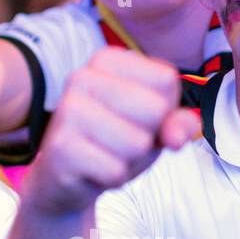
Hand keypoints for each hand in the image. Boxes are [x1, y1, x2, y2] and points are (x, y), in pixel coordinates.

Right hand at [22, 48, 198, 214]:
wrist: (62, 178)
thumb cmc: (111, 143)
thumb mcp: (152, 125)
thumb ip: (178, 122)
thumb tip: (178, 136)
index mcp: (106, 60)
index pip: (166, 80)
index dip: (164, 109)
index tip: (136, 117)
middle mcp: (83, 77)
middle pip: (155, 110)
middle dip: (147, 137)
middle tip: (119, 141)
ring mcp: (68, 110)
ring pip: (138, 143)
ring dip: (129, 160)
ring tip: (106, 155)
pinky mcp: (61, 146)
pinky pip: (115, 170)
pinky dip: (112, 178)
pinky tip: (93, 171)